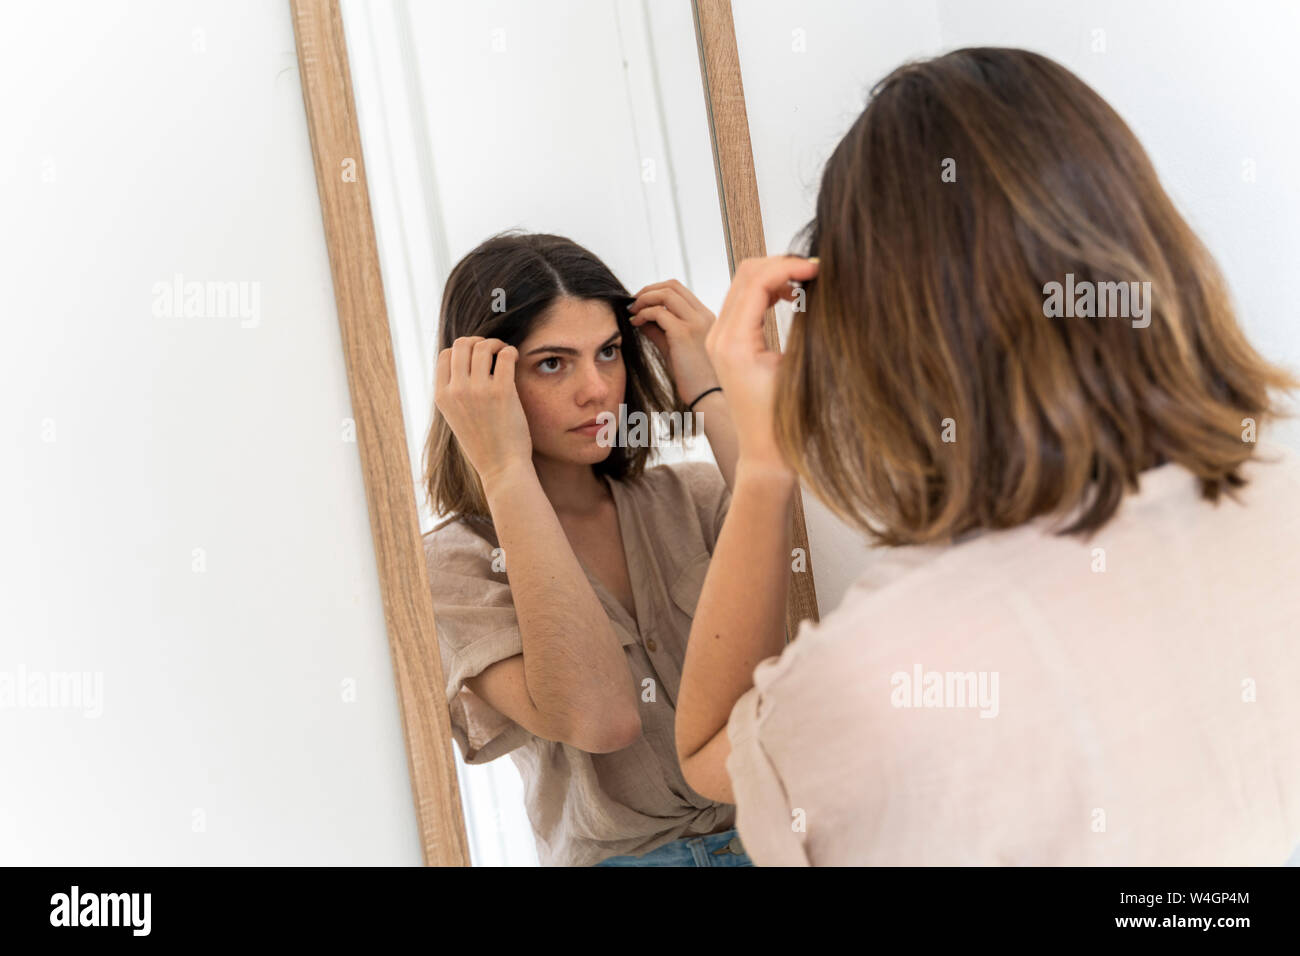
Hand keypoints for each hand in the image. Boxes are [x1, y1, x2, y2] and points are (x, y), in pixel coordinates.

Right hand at [434, 336, 532, 487]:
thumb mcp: (457, 418)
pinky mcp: (501, 391)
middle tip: (493, 351)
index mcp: (442, 396)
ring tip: (505, 354)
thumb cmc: (484, 444)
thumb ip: (456, 393)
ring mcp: (478, 390)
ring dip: (496, 344)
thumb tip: (466, 364)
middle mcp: (456, 390)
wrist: (501, 467)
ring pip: (482, 346)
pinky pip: (505, 355)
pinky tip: (515, 359)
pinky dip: (511, 352)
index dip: (462, 350)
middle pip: (462, 345)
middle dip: (479, 342)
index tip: (476, 357)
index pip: (445, 355)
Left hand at [627, 279, 719, 405]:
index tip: (642, 302)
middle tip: (633, 304)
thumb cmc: (694, 379)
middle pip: (672, 285)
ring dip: (644, 299)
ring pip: (666, 293)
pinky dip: (643, 314)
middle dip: (648, 290)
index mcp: (706, 317)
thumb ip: (660, 331)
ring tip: (632, 312)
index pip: (680, 290)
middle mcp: (703, 316)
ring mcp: (695, 323)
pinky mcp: (684, 334)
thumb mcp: (675, 349)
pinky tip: (636, 324)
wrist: (708, 397)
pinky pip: (659, 312)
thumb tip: (641, 319)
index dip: (657, 290)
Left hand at [704, 256, 818, 473]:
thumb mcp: (799, 368)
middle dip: (780, 264)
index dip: (789, 266)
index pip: (757, 280)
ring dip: (774, 275)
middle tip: (814, 269)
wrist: (765, 451)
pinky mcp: (726, 343)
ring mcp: (719, 339)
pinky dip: (766, 290)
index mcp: (734, 342)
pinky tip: (790, 296)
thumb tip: (817, 288)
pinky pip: (742, 301)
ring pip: (743, 283)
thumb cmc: (785, 421)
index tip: (818, 267)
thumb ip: (804, 324)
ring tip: (805, 281)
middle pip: (745, 274)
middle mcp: (719, 336)